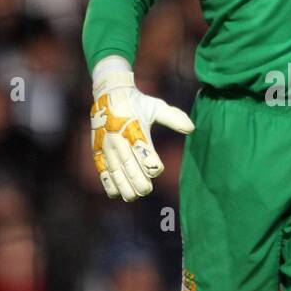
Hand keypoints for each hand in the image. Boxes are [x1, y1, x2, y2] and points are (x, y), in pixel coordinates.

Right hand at [90, 57, 193, 200]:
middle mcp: (120, 138)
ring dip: (123, 185)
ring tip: (132, 196)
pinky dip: (108, 182)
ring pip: (115, 170)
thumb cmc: (137, 103)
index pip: (144, 149)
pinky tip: (116, 193)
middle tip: (146, 190)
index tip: (157, 170)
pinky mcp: (98, 150)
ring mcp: (107, 146)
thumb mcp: (156, 106)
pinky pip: (102, 169)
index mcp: (135, 128)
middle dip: (137, 180)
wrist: (108, 94)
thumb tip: (192, 128)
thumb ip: (173, 118)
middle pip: (129, 164)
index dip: (151, 162)